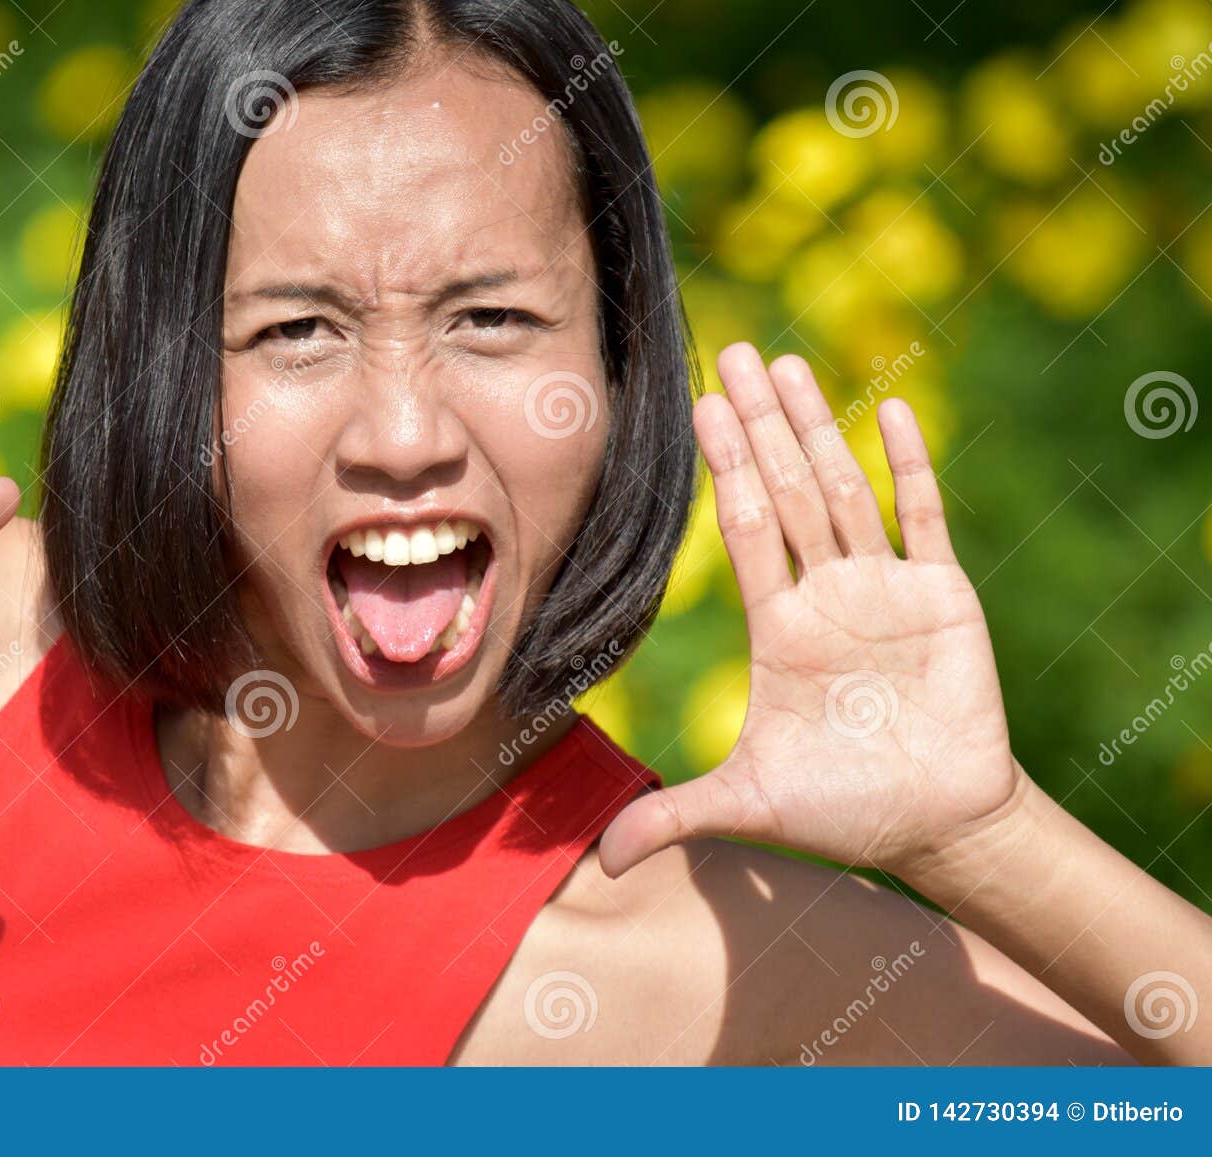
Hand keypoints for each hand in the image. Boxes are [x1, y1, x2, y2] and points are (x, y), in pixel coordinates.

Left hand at [600, 344, 1022, 878]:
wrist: (937, 823)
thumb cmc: (845, 810)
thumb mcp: (749, 805)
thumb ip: (675, 817)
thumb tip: (597, 862)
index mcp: (778, 626)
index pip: (743, 528)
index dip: (722, 467)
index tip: (695, 407)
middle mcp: (824, 592)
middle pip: (785, 489)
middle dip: (758, 423)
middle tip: (731, 351)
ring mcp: (884, 587)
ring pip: (844, 489)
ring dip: (818, 426)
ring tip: (786, 363)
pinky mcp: (942, 595)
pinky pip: (925, 517)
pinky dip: (910, 465)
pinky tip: (889, 408)